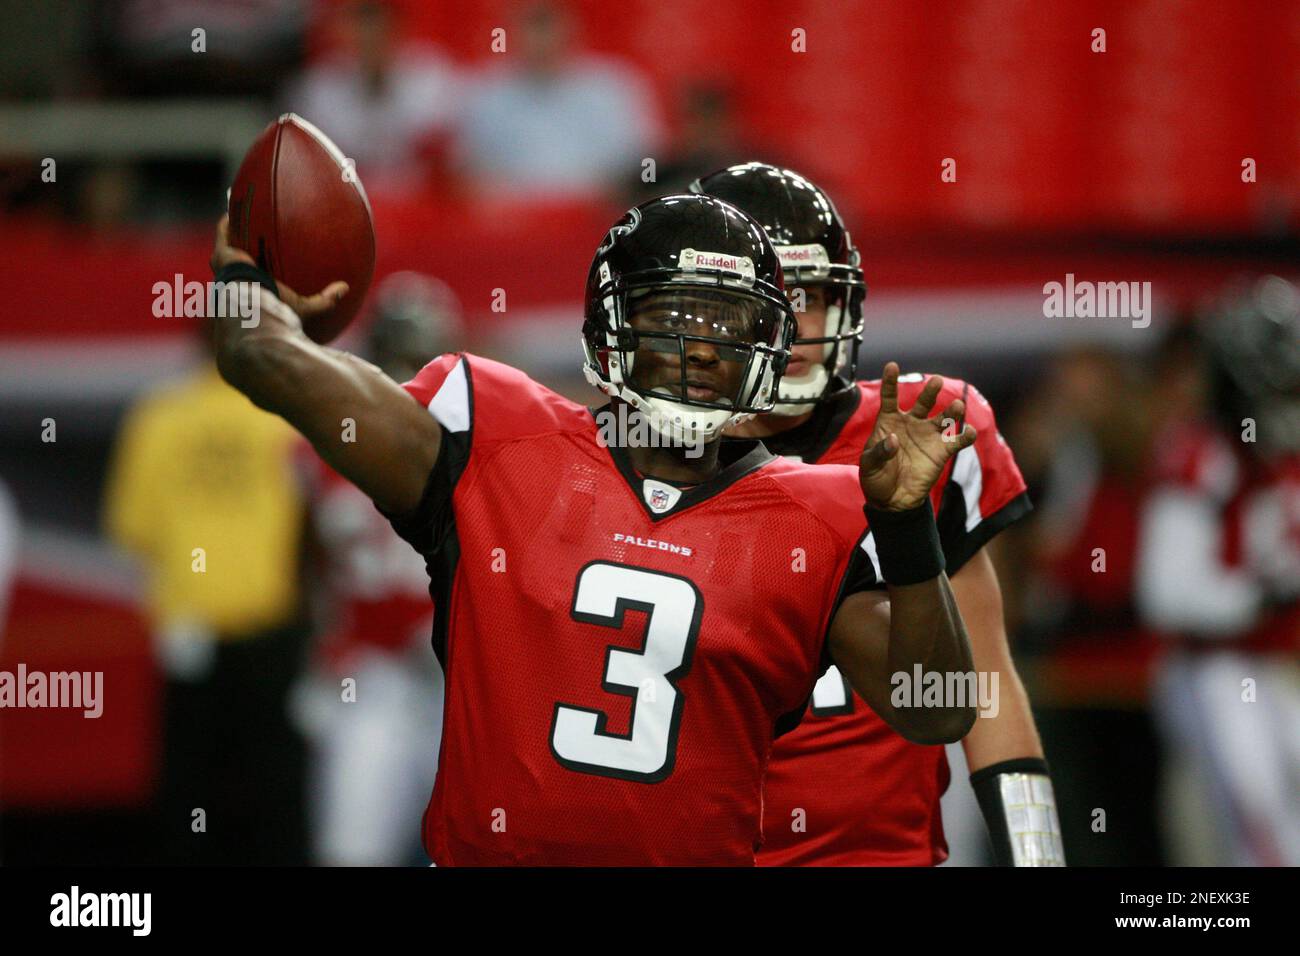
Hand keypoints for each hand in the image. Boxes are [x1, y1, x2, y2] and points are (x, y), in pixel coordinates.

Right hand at [209, 214, 348, 324]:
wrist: (255, 306)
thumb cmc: (278, 309)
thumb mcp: (305, 307)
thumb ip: (325, 300)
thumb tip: (345, 288)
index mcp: (254, 290)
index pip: (257, 274)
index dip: (262, 263)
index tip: (271, 252)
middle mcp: (236, 277)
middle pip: (242, 254)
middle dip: (248, 242)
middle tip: (261, 229)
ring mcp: (226, 264)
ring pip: (231, 240)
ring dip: (238, 226)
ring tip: (247, 209)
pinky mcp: (222, 253)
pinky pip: (224, 230)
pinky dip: (230, 217)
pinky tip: (239, 201)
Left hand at [859, 362, 976, 510]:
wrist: (891, 500)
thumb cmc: (876, 478)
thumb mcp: (869, 465)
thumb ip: (880, 451)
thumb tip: (893, 439)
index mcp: (889, 422)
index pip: (890, 397)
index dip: (891, 382)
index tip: (892, 365)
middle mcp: (911, 424)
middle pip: (923, 402)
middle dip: (930, 391)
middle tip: (935, 381)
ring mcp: (928, 436)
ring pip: (943, 418)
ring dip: (952, 411)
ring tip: (957, 406)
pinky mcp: (941, 452)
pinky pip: (956, 441)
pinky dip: (965, 436)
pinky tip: (970, 432)